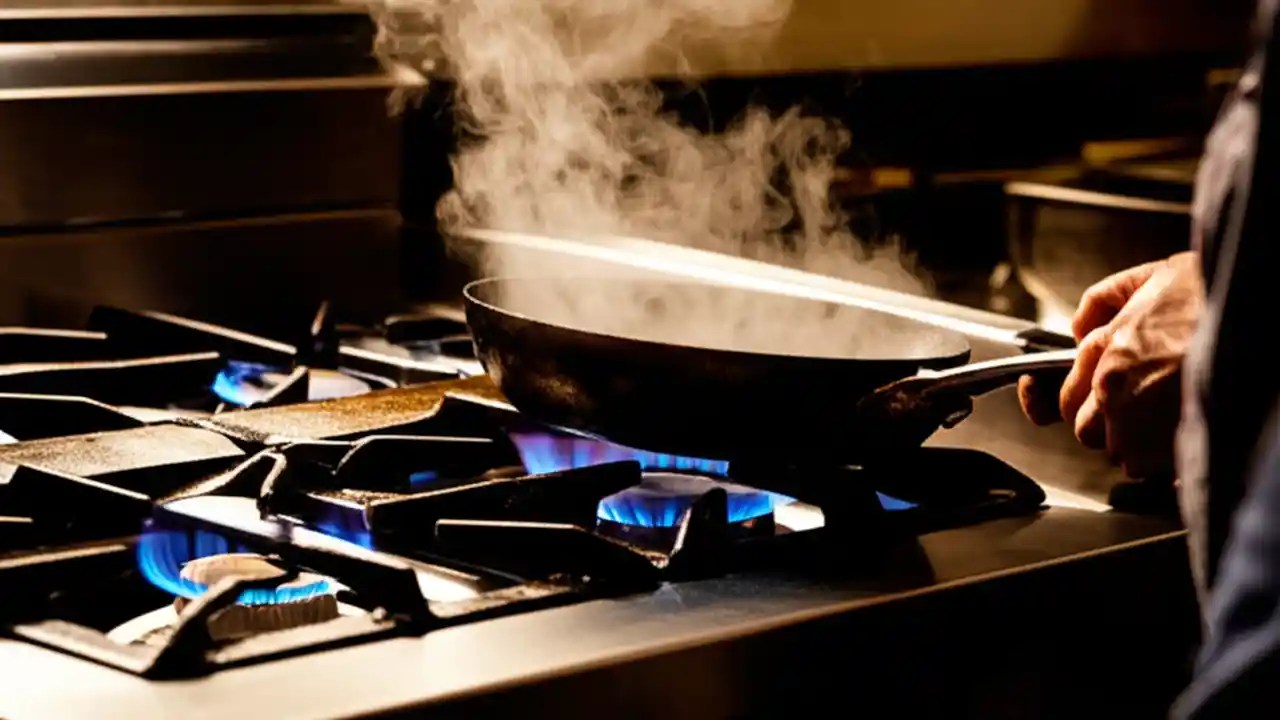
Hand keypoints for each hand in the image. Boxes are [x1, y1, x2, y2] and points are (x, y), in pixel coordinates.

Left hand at [1017, 251, 1203, 477]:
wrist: (1258, 318)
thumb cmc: (1215, 295)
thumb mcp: (1153, 276)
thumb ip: (1101, 300)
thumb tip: (1078, 329)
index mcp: (1108, 353)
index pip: (1068, 400)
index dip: (1084, 400)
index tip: (1097, 400)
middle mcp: (1117, 392)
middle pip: (1088, 433)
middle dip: (1107, 426)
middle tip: (1135, 411)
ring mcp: (1146, 425)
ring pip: (1123, 455)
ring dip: (1138, 445)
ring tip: (1165, 422)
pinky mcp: (1178, 447)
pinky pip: (1157, 471)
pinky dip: (1166, 462)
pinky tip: (1183, 437)